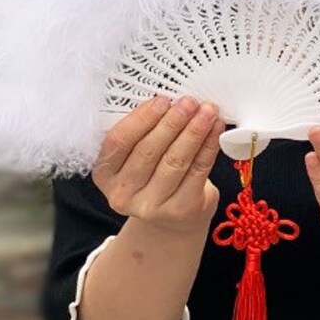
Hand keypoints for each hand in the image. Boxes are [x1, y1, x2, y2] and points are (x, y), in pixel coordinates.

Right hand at [92, 95, 223, 232]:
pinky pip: (197, 171)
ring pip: (175, 160)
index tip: (163, 100)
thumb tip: (170, 101)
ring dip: (194, 131)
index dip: (141, 119)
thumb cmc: (152, 175)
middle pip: (149, 151)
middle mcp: (122, 193)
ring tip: (207, 111)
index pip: (118, 141)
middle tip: (190, 101)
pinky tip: (215, 129)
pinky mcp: (180, 210)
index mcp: (104, 173)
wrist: (171, 219)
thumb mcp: (135, 156)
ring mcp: (150, 206)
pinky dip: (209, 146)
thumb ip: (142, 132)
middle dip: (173, 122)